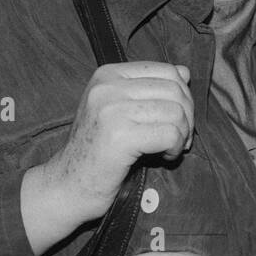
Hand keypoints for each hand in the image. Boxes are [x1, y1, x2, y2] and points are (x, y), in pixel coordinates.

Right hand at [21, 62, 192, 252]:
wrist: (68, 185)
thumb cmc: (100, 149)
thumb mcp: (121, 110)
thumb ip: (150, 89)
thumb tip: (185, 72)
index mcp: (108, 75)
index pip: (167, 70)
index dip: (183, 95)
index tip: (178, 118)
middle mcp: (107, 87)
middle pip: (174, 90)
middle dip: (187, 116)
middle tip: (180, 138)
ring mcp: (111, 110)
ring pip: (175, 112)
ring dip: (182, 134)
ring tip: (171, 148)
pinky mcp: (119, 136)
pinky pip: (170, 134)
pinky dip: (175, 148)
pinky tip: (165, 157)